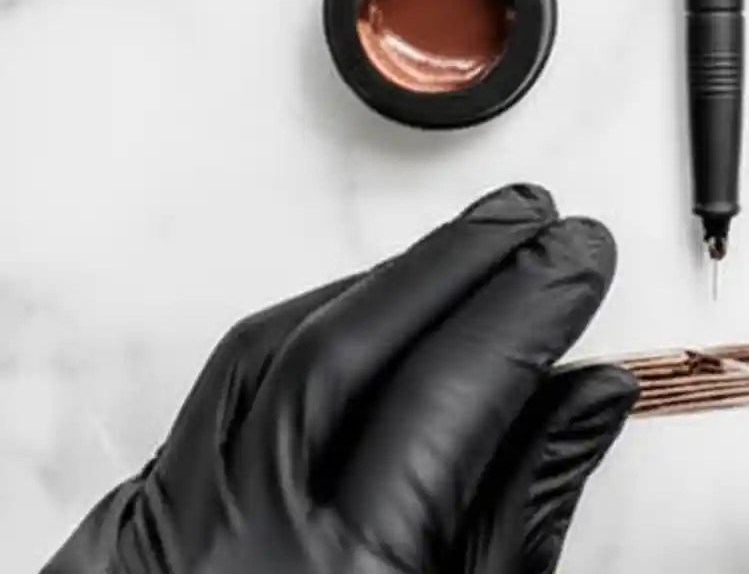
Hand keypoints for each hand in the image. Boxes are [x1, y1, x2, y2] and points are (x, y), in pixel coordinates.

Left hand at [43, 184, 637, 573]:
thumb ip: (525, 508)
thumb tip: (587, 395)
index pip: (449, 396)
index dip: (525, 307)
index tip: (577, 258)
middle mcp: (248, 549)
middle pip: (348, 352)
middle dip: (454, 264)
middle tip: (530, 222)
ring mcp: (182, 526)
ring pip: (272, 354)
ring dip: (381, 285)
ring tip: (463, 252)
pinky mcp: (147, 516)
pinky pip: (225, 389)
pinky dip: (306, 330)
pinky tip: (363, 313)